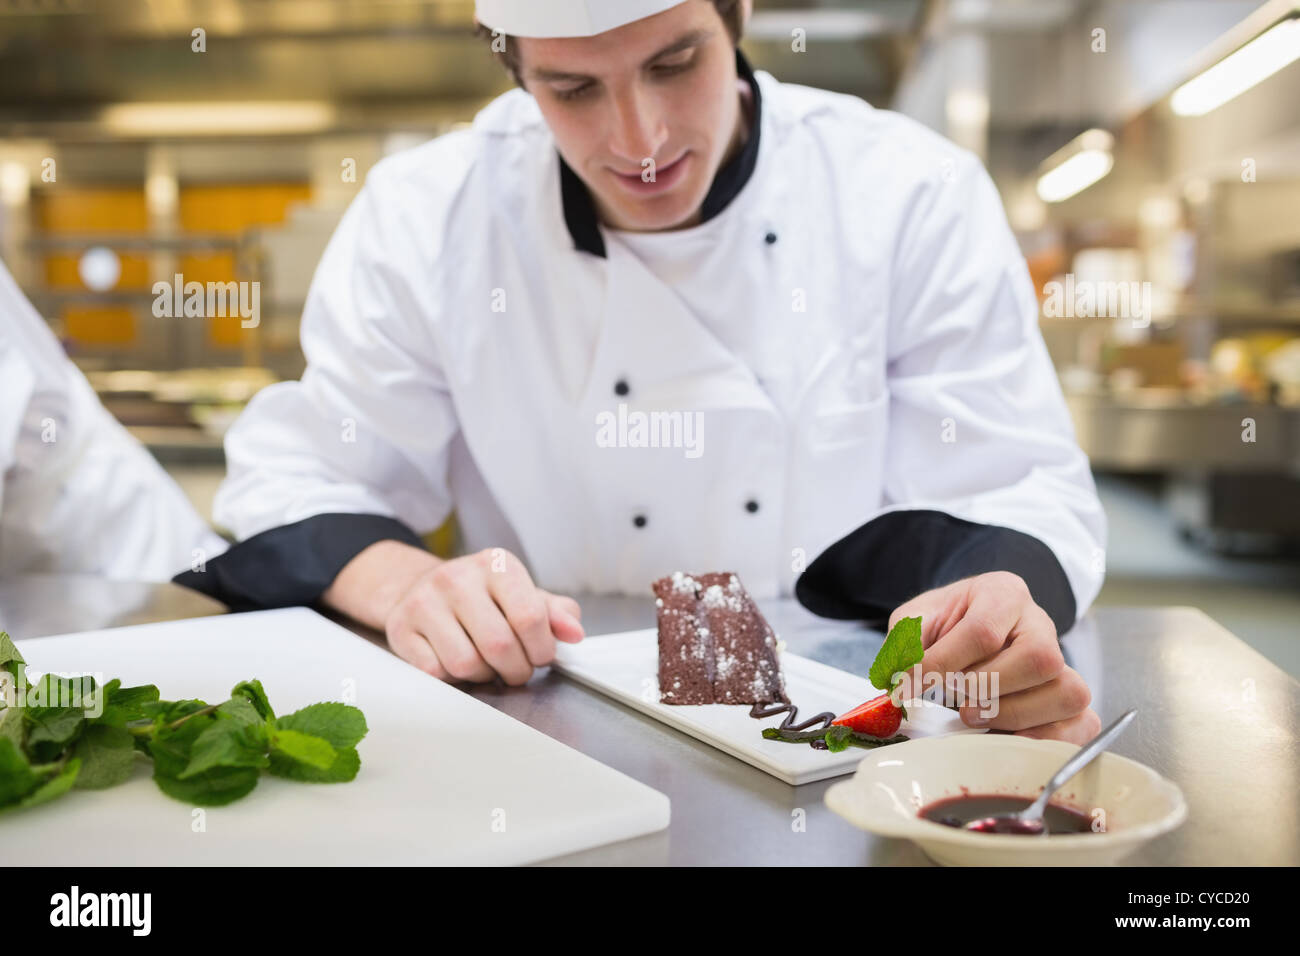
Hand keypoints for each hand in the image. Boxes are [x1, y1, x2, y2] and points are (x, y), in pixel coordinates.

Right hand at [384, 548, 583, 685]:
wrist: (421, 588)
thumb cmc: (482, 597)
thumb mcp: (523, 595)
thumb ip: (555, 613)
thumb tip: (574, 633)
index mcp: (496, 565)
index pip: (530, 617)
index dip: (542, 649)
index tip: (540, 655)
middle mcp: (457, 577)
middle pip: (499, 646)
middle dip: (516, 669)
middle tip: (515, 668)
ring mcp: (425, 601)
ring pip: (466, 664)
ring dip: (484, 676)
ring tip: (486, 663)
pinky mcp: (401, 627)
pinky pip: (436, 672)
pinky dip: (453, 678)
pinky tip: (457, 661)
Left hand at [888, 571, 1098, 743]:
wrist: (968, 626)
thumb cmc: (945, 623)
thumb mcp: (916, 619)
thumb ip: (906, 643)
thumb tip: (900, 680)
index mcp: (1002, 593)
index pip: (983, 631)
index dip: (943, 664)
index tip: (910, 686)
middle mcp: (1040, 623)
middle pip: (1038, 658)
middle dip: (989, 687)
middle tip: (955, 697)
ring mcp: (1062, 660)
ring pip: (1066, 690)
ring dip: (1015, 713)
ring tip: (973, 713)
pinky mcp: (1070, 696)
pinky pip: (1082, 721)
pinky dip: (1046, 737)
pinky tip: (1007, 737)